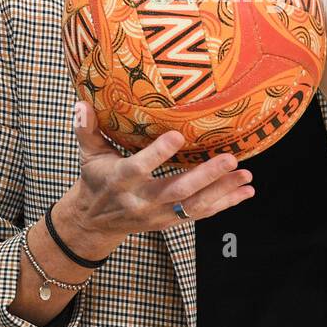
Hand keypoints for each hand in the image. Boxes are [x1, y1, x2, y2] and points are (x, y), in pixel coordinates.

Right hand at [61, 101, 255, 242]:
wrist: (93, 223)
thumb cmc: (95, 179)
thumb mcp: (87, 154)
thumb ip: (86, 129)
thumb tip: (81, 103)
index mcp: (120, 181)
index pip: (138, 168)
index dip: (157, 154)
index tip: (177, 135)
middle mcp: (140, 201)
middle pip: (176, 190)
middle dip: (206, 176)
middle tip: (230, 158)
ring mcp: (157, 214)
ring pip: (193, 205)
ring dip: (222, 191)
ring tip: (246, 176)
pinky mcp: (170, 222)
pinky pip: (200, 214)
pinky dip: (224, 204)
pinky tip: (245, 192)